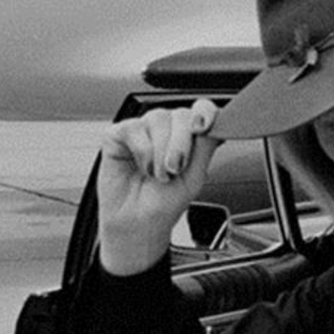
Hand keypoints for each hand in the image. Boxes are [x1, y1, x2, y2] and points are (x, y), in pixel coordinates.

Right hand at [95, 99, 221, 274]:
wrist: (138, 223)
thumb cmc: (164, 202)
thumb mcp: (195, 176)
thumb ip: (205, 146)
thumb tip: (215, 122)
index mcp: (188, 135)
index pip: (202, 110)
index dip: (204, 113)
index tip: (202, 128)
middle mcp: (167, 128)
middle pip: (181, 114)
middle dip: (181, 144)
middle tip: (175, 169)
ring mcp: (143, 128)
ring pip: (158, 119)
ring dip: (161, 151)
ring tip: (158, 175)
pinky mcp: (118, 133)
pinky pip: (134, 128)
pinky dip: (142, 151)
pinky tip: (142, 167)